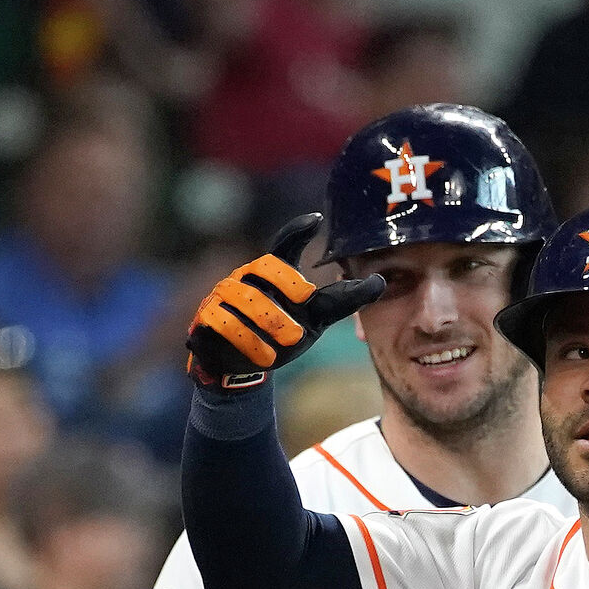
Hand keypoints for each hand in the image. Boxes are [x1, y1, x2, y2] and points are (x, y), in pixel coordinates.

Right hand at [186, 216, 384, 388]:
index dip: (298, 231)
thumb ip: (341, 300)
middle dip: (289, 291)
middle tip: (302, 320)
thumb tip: (380, 280)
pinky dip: (249, 343)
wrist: (240, 367)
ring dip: (271, 326)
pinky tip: (264, 358)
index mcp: (274, 274)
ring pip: (249, 299)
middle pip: (269, 268)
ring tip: (285, 346)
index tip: (317, 221)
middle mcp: (249, 277)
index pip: (285, 245)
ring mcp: (225, 293)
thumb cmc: (279, 337)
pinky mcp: (208, 316)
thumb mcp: (315, 320)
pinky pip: (228, 323)